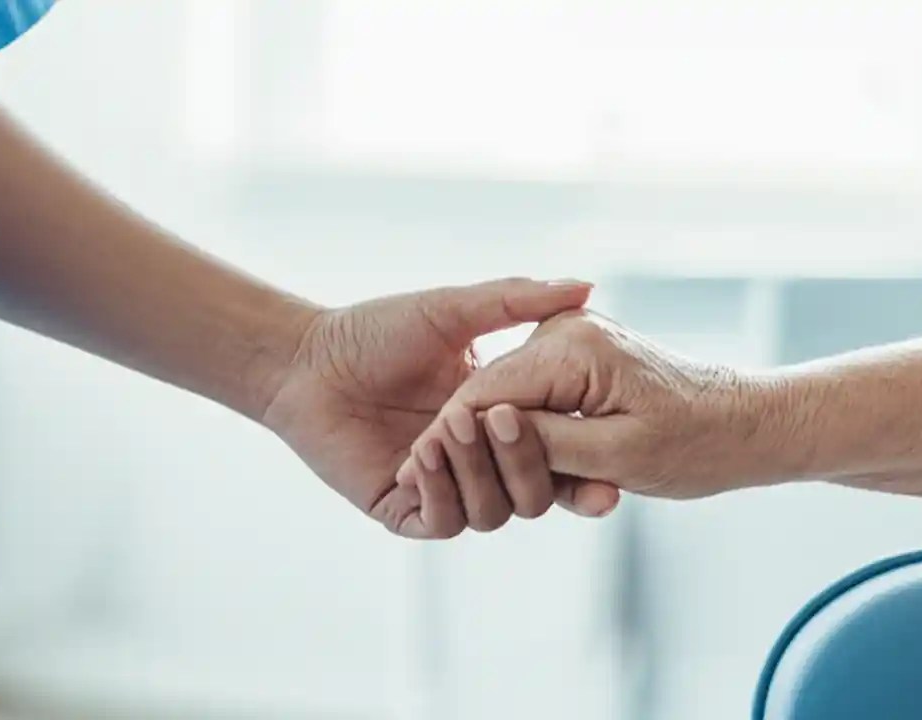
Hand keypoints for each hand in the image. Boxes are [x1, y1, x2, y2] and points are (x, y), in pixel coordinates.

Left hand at [262, 279, 598, 538]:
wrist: (309, 359)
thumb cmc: (377, 330)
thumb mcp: (455, 310)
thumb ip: (519, 302)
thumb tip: (586, 286)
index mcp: (501, 422)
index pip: (560, 457)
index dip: (588, 467)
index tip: (612, 467)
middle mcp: (479, 463)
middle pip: (536, 494)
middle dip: (527, 462)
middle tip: (505, 421)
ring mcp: (443, 490)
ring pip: (492, 512)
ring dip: (479, 472)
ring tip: (451, 426)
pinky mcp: (403, 508)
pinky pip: (443, 521)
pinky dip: (441, 491)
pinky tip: (423, 455)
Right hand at [406, 310, 780, 500]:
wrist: (749, 423)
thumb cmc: (698, 442)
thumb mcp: (617, 454)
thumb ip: (544, 441)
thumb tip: (477, 431)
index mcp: (570, 346)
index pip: (483, 393)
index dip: (452, 439)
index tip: (417, 480)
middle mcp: (562, 335)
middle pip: (488, 396)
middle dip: (473, 447)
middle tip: (438, 491)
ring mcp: (568, 346)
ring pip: (507, 404)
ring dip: (504, 450)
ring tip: (498, 489)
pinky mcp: (575, 365)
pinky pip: (533, 405)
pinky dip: (529, 442)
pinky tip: (534, 474)